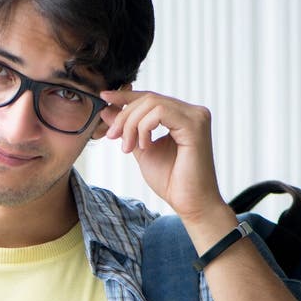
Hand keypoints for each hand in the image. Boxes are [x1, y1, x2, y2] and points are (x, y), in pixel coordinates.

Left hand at [100, 89, 225, 222]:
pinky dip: (144, 128)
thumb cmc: (171, 181)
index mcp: (182, 116)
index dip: (126, 96)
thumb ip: (128, 129)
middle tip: (112, 136)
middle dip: (124, 116)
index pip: (150, 98)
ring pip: (152, 103)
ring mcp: (196, 117)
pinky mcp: (195, 125)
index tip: (104, 98)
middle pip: (149, 99)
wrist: (189, 203)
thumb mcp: (141, 150)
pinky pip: (160, 112)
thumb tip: (107, 110)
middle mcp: (192, 112)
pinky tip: (144, 147)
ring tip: (127, 148)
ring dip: (131, 124)